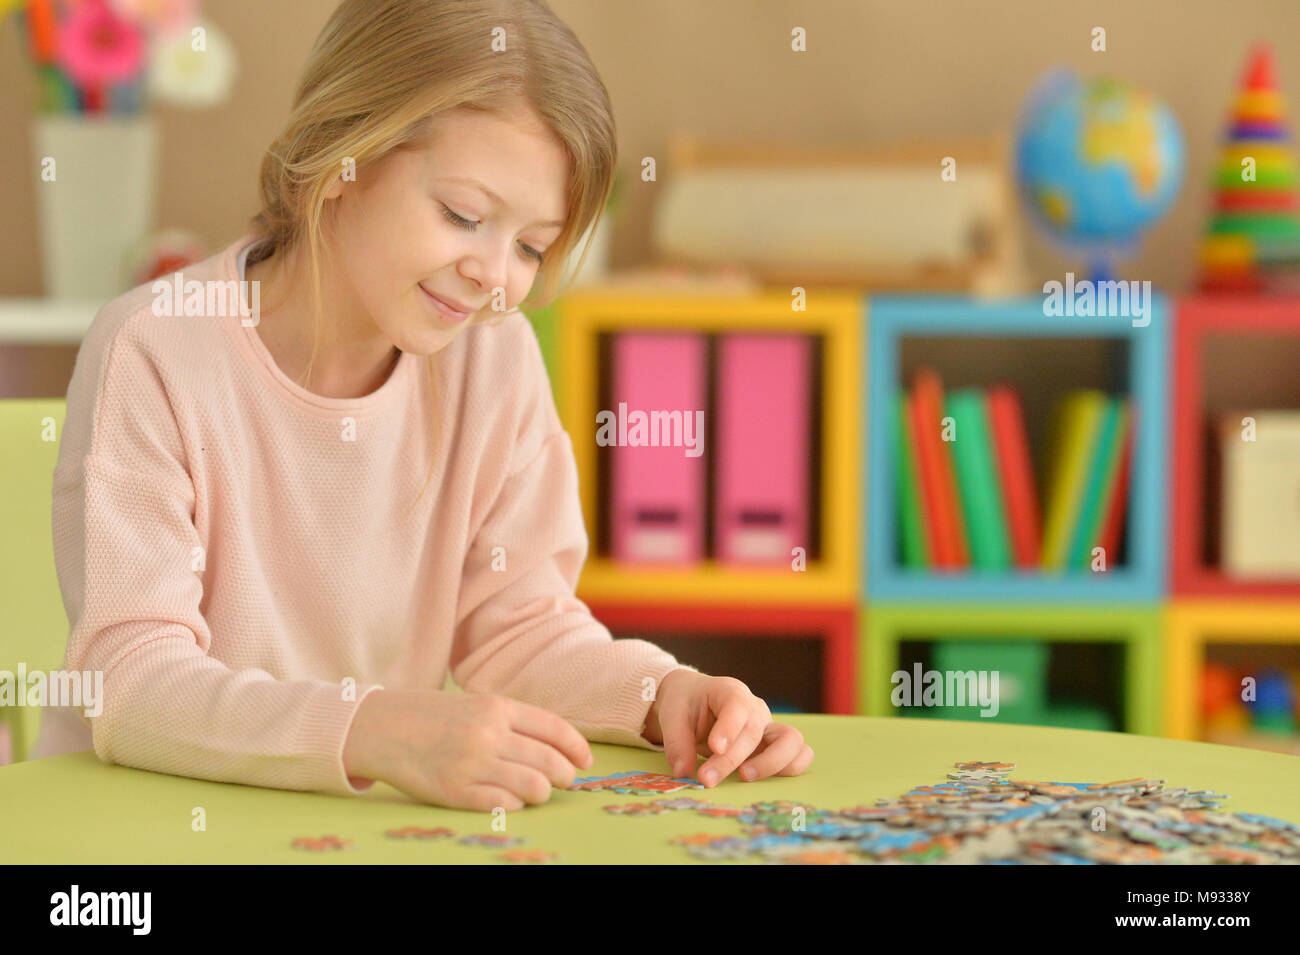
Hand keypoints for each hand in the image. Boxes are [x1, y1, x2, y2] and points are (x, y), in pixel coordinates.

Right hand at [342, 689, 592, 810]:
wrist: (382, 728)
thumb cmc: (434, 717)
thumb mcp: (476, 705)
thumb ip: (513, 721)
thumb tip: (558, 747)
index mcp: (497, 707)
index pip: (555, 729)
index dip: (577, 748)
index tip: (585, 761)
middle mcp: (488, 734)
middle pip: (551, 762)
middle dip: (565, 776)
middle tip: (563, 781)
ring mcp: (472, 764)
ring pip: (535, 788)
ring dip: (542, 793)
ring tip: (534, 792)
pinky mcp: (455, 792)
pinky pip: (504, 806)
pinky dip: (514, 805)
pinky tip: (507, 800)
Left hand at [642, 669, 813, 786]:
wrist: (696, 701)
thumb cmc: (686, 705)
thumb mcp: (672, 716)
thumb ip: (677, 744)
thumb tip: (683, 773)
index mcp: (730, 692)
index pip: (737, 705)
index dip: (729, 727)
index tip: (714, 748)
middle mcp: (756, 709)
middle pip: (755, 732)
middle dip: (732, 759)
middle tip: (707, 778)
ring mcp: (769, 728)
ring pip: (792, 741)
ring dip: (773, 763)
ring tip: (744, 777)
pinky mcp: (775, 747)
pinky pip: (799, 755)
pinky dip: (788, 769)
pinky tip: (761, 780)